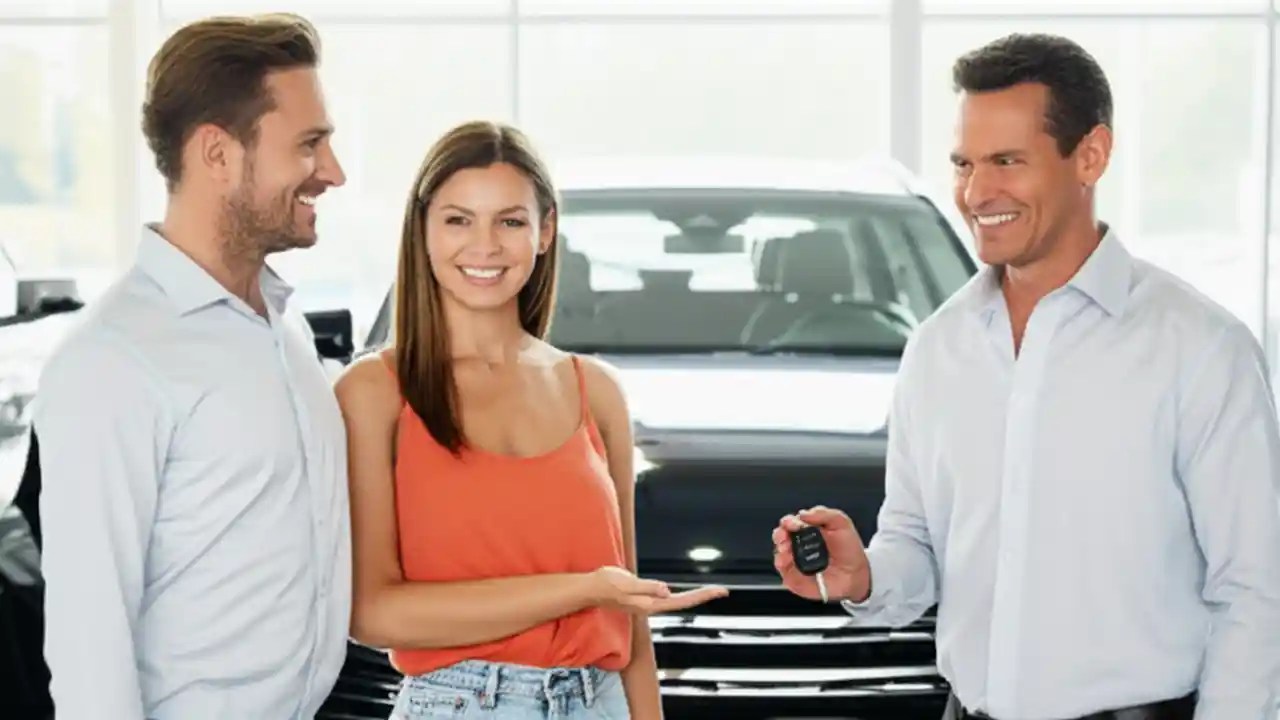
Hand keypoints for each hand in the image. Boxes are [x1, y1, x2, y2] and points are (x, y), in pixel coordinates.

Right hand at [589, 566, 728, 614]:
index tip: (718, 591)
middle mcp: (651, 605)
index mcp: (649, 603)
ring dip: (693, 596)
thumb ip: (646, 587)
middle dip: (703, 596)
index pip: (682, 600)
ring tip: (709, 592)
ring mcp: (648, 603)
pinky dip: (681, 595)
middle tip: (722, 590)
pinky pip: (668, 597)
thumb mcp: (626, 583)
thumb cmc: (605, 585)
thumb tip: (666, 590)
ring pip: (677, 601)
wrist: (590, 589)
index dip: (701, 596)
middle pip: (683, 601)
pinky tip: (683, 594)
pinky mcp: (643, 598)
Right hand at [772, 505, 870, 602]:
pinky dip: (781, 563)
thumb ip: (823, 514)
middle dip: (780, 534)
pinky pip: (783, 570)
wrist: (857, 574)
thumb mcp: (841, 523)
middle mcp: (799, 545)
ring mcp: (796, 561)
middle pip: (780, 536)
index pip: (790, 523)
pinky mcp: (794, 577)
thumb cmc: (849, 550)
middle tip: (785, 535)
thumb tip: (803, 514)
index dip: (789, 521)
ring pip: (779, 552)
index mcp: (808, 530)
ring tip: (786, 547)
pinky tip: (786, 559)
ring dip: (780, 548)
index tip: (793, 524)